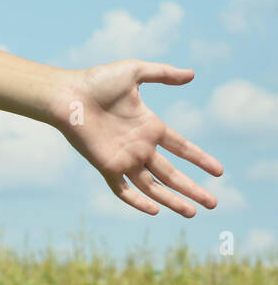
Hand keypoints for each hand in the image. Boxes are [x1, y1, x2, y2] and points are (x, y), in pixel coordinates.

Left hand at [56, 59, 223, 215]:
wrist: (66, 95)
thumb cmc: (95, 81)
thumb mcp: (134, 72)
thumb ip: (162, 74)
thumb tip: (192, 74)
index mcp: (150, 126)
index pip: (181, 148)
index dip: (200, 159)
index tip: (219, 172)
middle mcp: (140, 146)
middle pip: (172, 173)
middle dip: (193, 188)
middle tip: (214, 204)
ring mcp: (124, 158)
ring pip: (153, 186)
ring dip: (173, 200)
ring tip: (193, 212)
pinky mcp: (106, 166)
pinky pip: (123, 190)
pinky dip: (137, 202)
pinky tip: (155, 210)